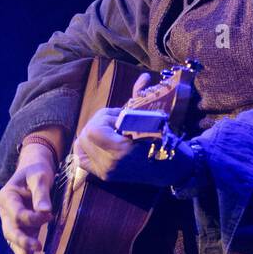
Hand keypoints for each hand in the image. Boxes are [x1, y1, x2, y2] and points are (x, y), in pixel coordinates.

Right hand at [0, 142, 56, 253]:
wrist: (34, 171)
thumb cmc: (36, 171)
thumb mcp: (39, 176)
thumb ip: (41, 193)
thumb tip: (45, 211)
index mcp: (6, 197)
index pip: (17, 213)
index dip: (32, 217)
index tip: (49, 215)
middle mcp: (6, 212)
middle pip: (11, 230)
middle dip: (23, 241)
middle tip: (38, 247)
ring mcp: (12, 223)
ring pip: (14, 242)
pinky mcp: (22, 230)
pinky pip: (20, 246)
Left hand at [73, 73, 194, 186]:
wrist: (171, 168)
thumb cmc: (163, 142)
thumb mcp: (151, 119)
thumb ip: (140, 97)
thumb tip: (144, 77)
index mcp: (121, 151)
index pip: (94, 130)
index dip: (104, 118)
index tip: (119, 118)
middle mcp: (110, 164)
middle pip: (86, 134)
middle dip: (98, 123)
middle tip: (114, 124)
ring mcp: (105, 172)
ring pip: (81, 144)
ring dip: (92, 134)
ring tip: (109, 132)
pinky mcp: (104, 176)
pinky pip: (81, 158)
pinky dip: (85, 147)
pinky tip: (98, 142)